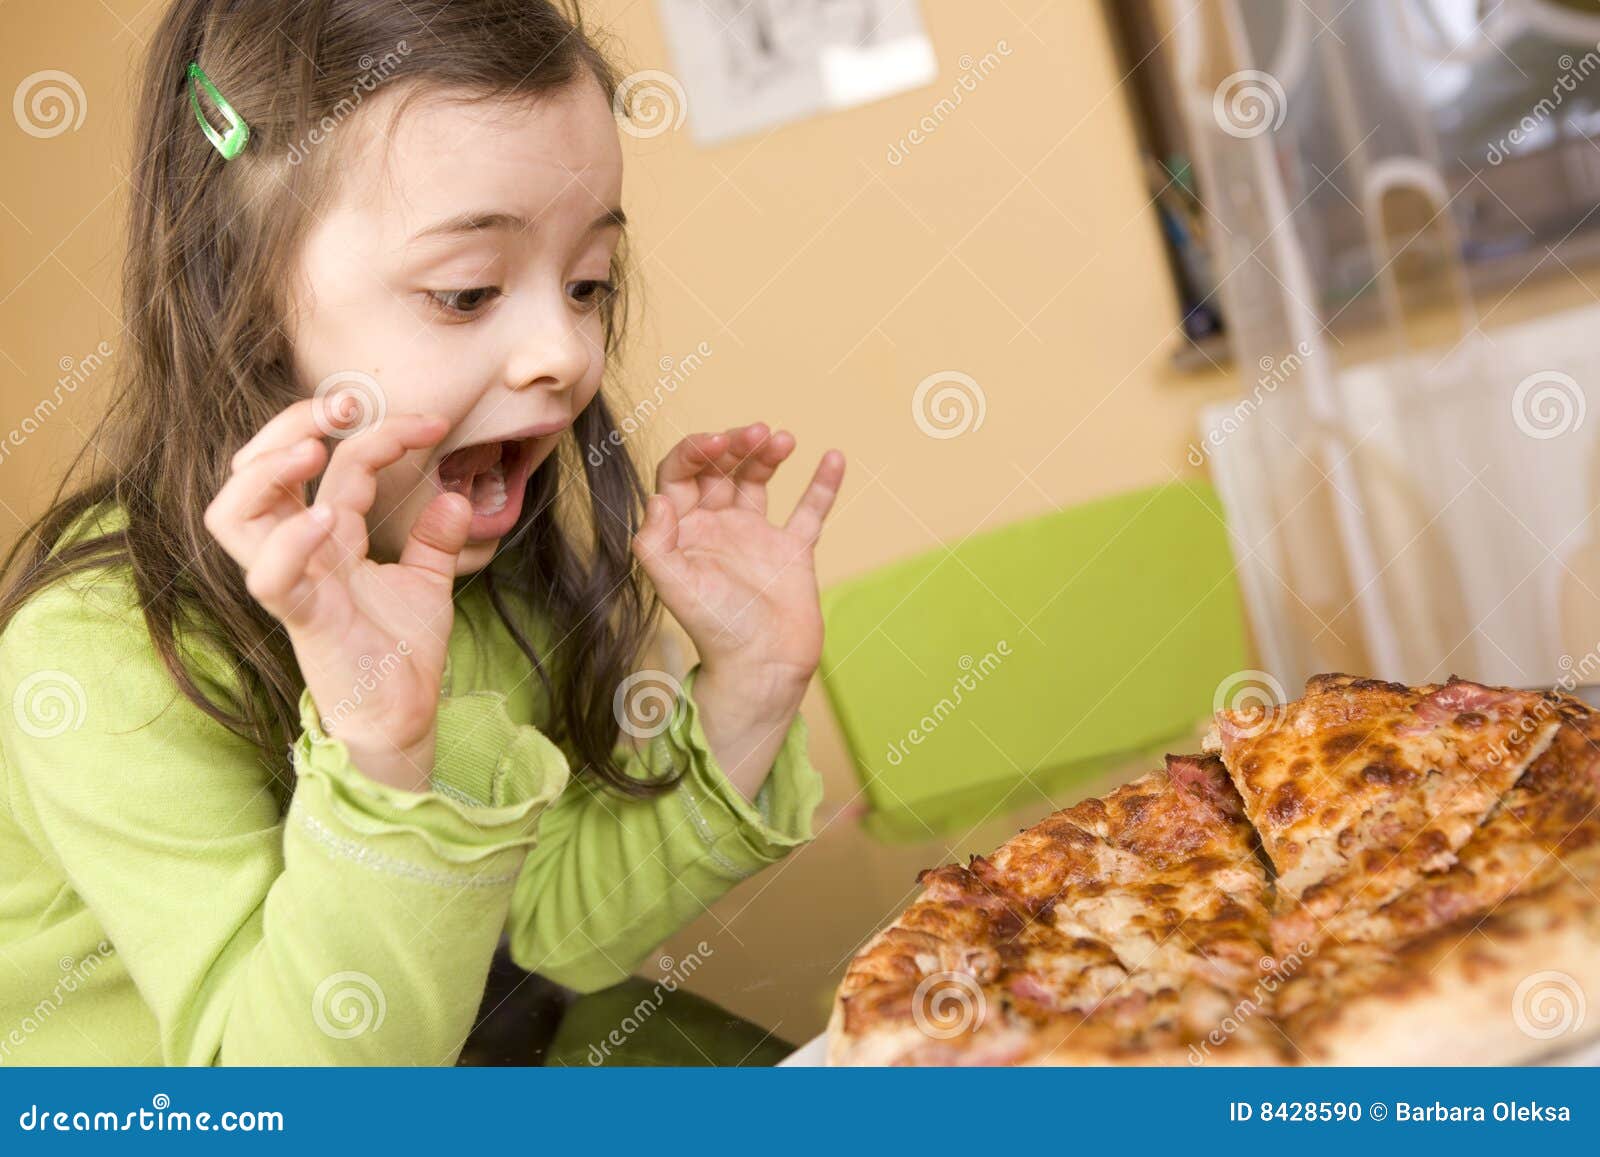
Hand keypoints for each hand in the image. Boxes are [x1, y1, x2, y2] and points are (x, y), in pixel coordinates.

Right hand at [204, 399, 472, 790]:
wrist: (403, 717)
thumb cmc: (402, 654)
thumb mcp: (427, 584)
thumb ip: (435, 539)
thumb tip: (457, 496)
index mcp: (329, 537)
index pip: (336, 464)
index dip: (380, 432)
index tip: (434, 422)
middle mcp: (301, 552)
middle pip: (257, 469)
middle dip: (290, 423)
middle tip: (345, 404)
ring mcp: (294, 582)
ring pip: (232, 514)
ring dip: (266, 470)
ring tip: (315, 450)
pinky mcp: (302, 619)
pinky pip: (269, 578)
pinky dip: (289, 544)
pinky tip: (329, 520)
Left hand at [632, 424, 844, 795]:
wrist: (763, 667)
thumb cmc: (716, 632)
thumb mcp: (674, 586)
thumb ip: (656, 543)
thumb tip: (659, 499)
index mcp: (683, 532)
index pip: (680, 475)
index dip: (696, 452)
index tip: (718, 442)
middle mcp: (716, 528)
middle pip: (720, 469)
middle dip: (735, 444)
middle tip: (756, 432)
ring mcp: (755, 537)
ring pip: (758, 480)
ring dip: (768, 455)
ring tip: (783, 439)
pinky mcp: (792, 551)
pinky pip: (809, 511)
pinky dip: (822, 485)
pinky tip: (833, 458)